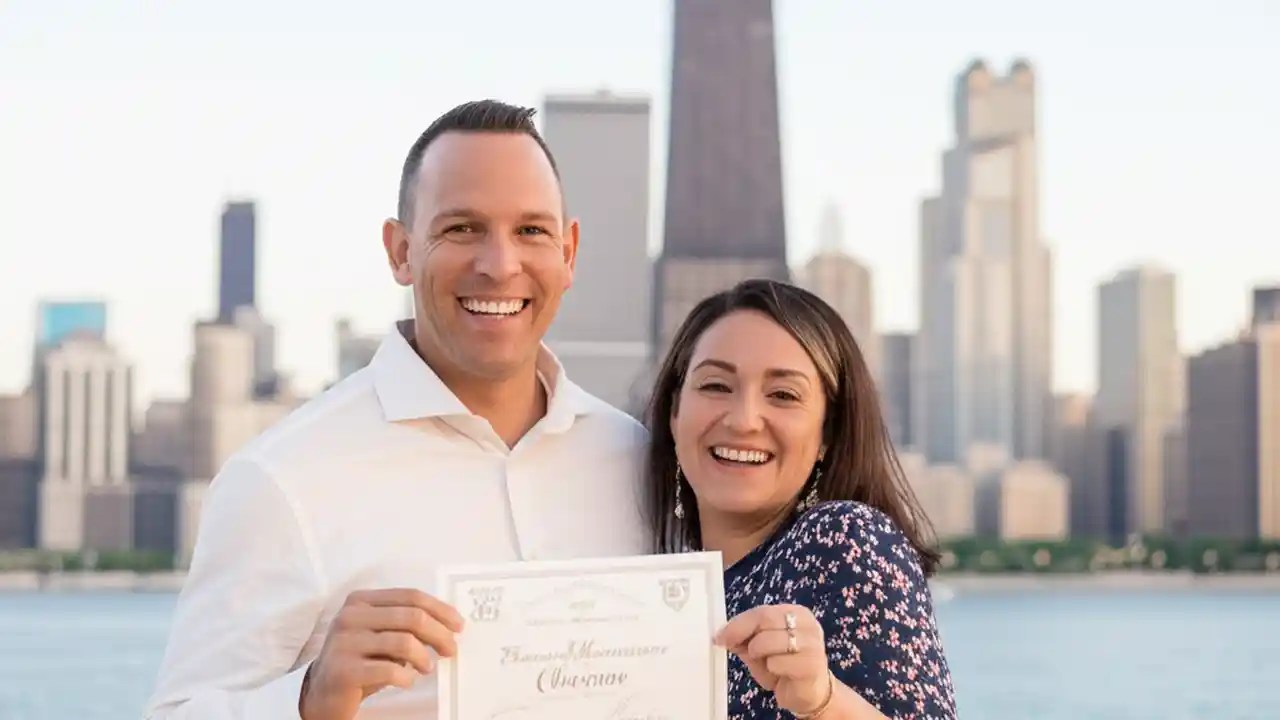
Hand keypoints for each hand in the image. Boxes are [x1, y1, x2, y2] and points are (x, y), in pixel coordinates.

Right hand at [299, 588, 464, 719]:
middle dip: (440, 634)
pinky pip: (389, 670)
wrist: (321, 692)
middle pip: (412, 617)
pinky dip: (406, 677)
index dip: (440, 609)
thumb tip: (447, 625)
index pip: (411, 596)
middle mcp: (350, 616)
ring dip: (424, 658)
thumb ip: (404, 623)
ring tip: (426, 668)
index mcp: (360, 600)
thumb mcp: (378, 634)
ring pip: (404, 642)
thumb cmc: (359, 660)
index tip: (458, 626)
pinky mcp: (344, 670)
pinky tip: (407, 680)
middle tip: (452, 650)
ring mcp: (344, 643)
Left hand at [714, 603, 831, 716]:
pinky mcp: (812, 664)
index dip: (738, 623)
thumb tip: (722, 633)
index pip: (761, 611)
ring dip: (758, 653)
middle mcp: (807, 624)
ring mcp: (812, 643)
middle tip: (734, 647)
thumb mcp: (759, 650)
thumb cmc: (784, 668)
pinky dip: (772, 669)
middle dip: (743, 634)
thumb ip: (744, 638)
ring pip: (769, 640)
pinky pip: (778, 662)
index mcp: (795, 613)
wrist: (808, 694)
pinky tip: (780, 673)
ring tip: (766, 662)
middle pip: (766, 619)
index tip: (720, 636)